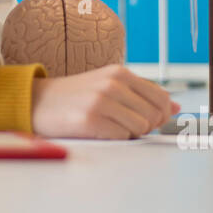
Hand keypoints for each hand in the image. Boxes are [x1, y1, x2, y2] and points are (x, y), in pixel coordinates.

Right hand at [30, 63, 179, 139]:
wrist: (37, 102)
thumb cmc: (76, 96)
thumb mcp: (109, 86)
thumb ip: (141, 94)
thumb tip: (175, 107)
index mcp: (120, 73)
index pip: (161, 99)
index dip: (159, 115)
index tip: (145, 120)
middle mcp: (113, 84)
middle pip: (153, 116)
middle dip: (143, 126)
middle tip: (120, 124)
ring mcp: (101, 101)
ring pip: (140, 128)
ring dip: (127, 133)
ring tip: (106, 126)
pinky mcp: (90, 120)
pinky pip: (121, 137)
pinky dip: (113, 139)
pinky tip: (97, 131)